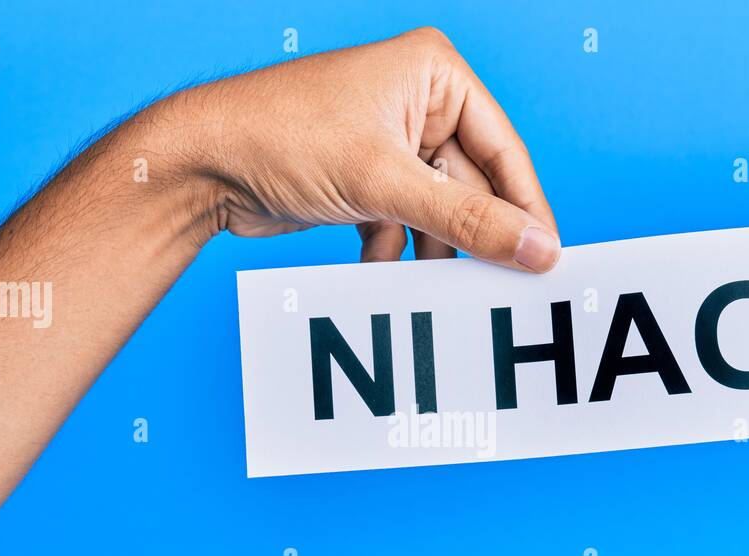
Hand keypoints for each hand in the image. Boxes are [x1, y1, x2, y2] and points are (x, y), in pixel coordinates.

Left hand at [170, 26, 560, 271]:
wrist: (201, 166)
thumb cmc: (282, 139)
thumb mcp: (386, 183)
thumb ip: (467, 220)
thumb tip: (535, 248)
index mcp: (433, 74)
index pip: (503, 151)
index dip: (526, 209)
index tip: (547, 260)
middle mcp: (416, 102)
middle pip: (472, 185)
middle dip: (473, 236)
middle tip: (499, 286)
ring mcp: (389, 142)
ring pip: (438, 211)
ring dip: (432, 250)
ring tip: (438, 288)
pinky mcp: (366, 179)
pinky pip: (405, 223)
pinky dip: (395, 250)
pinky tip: (381, 267)